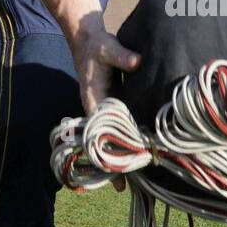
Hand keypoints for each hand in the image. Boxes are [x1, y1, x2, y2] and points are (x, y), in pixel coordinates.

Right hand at [69, 26, 141, 190]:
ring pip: (109, 137)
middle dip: (112, 162)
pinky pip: (116, 127)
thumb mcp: (108, 48)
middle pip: (102, 141)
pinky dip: (124, 140)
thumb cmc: (98, 46)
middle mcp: (95, 109)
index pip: (98, 133)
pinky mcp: (111, 105)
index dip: (106, 153)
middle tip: (123, 188)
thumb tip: (137, 61)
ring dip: (118, 154)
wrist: (88, 39)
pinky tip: (136, 152)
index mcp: (92, 100)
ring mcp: (102, 109)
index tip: (114, 172)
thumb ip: (122, 56)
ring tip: (132, 179)